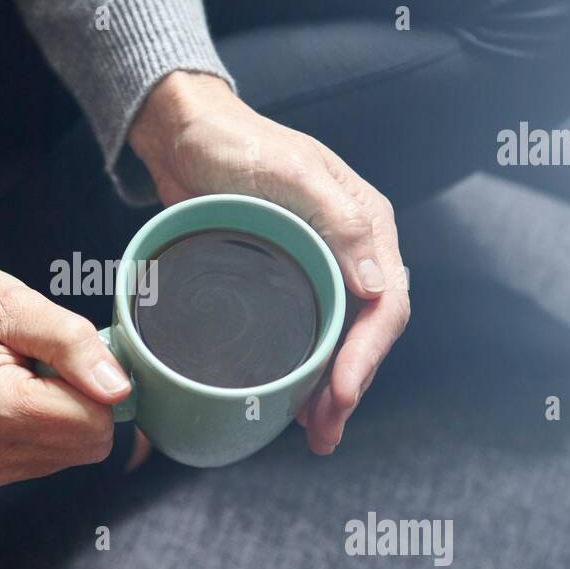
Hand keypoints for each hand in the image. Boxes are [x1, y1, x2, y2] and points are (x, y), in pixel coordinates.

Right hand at [0, 246, 132, 492]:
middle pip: (83, 448)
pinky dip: (34, 432)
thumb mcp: (18, 303)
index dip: (93, 387)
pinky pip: (37, 464)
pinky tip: (6, 402)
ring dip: (54, 418)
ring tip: (18, 381)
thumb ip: (73, 345)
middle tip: (39, 366)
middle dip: (76, 403)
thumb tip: (117, 389)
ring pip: (65, 458)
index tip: (64, 359)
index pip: (91, 426)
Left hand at [128, 72, 408, 454]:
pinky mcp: (283, 280)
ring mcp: (317, 268)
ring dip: (330, 391)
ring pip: (337, 341)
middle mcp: (349, 251)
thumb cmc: (236, 142)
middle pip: (364, 333)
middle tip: (325, 433)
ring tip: (316, 435)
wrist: (184, 133)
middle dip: (349, 388)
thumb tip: (379, 285)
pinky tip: (293, 403)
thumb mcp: (290, 174)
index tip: (340, 394)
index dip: (367, 356)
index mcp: (365, 225)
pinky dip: (303, 373)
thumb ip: (338, 222)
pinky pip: (305, 335)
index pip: (385, 303)